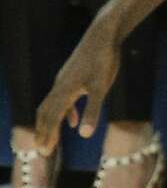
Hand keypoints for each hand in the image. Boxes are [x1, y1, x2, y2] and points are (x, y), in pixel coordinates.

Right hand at [36, 15, 121, 147]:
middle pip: (46, 113)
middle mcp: (60, 86)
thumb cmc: (104, 61)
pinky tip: (73, 122)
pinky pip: (64, 98)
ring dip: (51, 123)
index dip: (48, 135)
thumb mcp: (102, 88)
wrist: (103, 35)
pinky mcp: (73, 76)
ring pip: (53, 106)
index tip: (44, 152)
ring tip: (51, 140)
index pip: (51, 118)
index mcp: (64, 90)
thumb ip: (93, 111)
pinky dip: (66, 112)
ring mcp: (65, 80)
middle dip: (44, 132)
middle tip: (42, 151)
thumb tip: (85, 135)